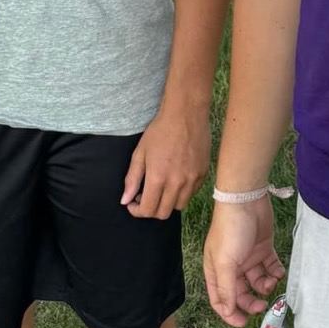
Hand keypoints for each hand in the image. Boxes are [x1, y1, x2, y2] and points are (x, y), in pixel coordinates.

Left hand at [120, 105, 209, 219]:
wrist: (186, 114)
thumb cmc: (160, 131)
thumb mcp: (140, 153)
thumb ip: (132, 179)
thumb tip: (125, 200)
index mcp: (158, 178)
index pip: (148, 210)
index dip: (137, 211)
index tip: (133, 203)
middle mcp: (177, 183)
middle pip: (163, 213)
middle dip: (151, 209)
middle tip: (145, 195)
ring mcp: (193, 179)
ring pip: (179, 206)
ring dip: (167, 202)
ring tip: (161, 188)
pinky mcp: (203, 174)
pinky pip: (192, 193)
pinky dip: (182, 192)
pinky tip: (175, 178)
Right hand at [203, 198, 285, 327]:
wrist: (246, 199)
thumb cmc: (231, 230)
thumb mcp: (225, 262)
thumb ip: (227, 288)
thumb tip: (227, 312)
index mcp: (217, 271)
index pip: (220, 300)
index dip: (230, 314)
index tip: (244, 323)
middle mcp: (232, 267)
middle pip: (241, 293)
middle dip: (251, 302)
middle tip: (262, 305)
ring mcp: (248, 258)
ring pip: (257, 281)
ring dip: (265, 286)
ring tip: (271, 282)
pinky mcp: (263, 248)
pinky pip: (270, 267)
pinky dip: (275, 272)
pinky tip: (278, 271)